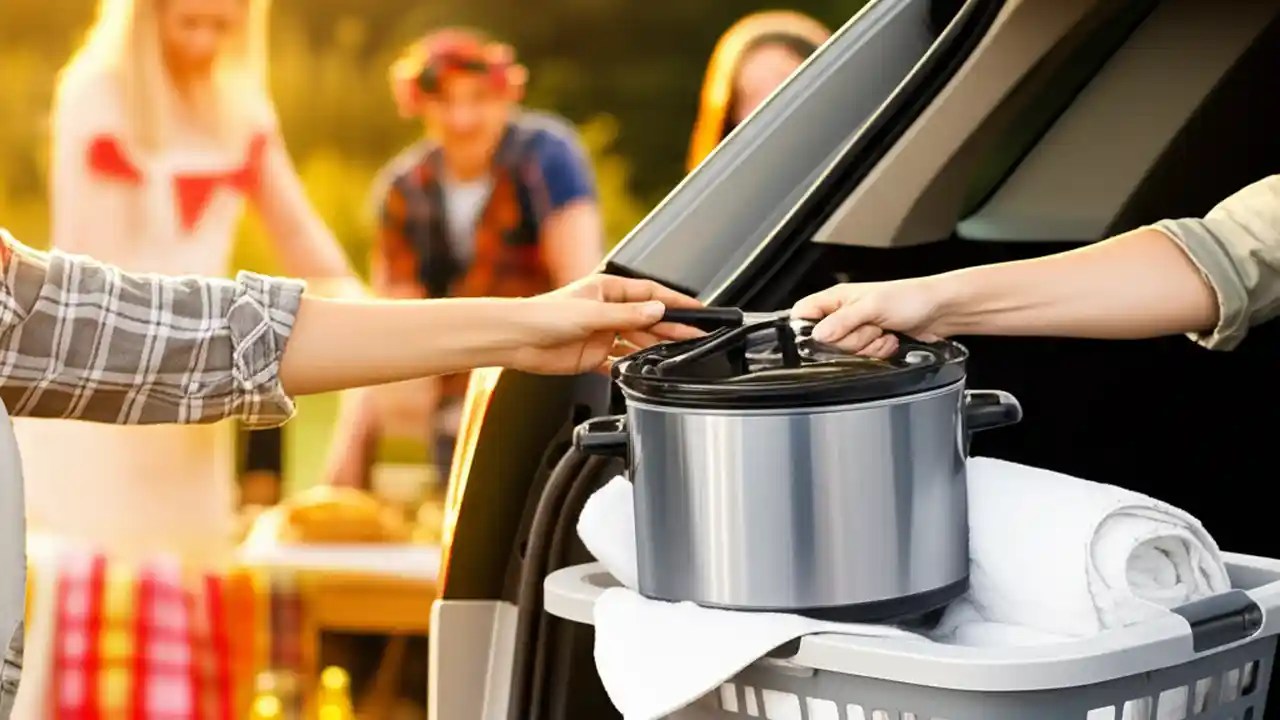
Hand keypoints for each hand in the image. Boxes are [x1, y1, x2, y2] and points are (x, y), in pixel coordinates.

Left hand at [506, 274, 702, 374]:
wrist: (516, 339)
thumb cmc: (544, 315)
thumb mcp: (592, 313)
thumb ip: (627, 315)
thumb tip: (657, 310)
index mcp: (607, 291)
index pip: (650, 293)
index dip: (675, 301)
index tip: (697, 308)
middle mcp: (607, 312)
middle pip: (648, 320)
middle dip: (672, 327)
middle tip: (697, 336)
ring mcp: (601, 335)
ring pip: (638, 341)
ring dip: (657, 347)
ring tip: (679, 354)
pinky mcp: (593, 356)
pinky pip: (620, 362)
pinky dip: (634, 366)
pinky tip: (647, 370)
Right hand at [790, 277, 948, 357]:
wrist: (940, 310)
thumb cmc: (911, 297)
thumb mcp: (873, 306)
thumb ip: (843, 321)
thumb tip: (818, 335)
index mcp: (837, 298)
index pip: (803, 314)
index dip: (805, 328)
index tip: (823, 336)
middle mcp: (843, 314)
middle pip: (826, 342)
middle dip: (851, 340)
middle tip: (869, 327)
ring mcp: (858, 330)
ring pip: (846, 353)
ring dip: (869, 347)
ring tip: (883, 331)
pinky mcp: (871, 343)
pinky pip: (864, 358)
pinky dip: (879, 352)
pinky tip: (890, 340)